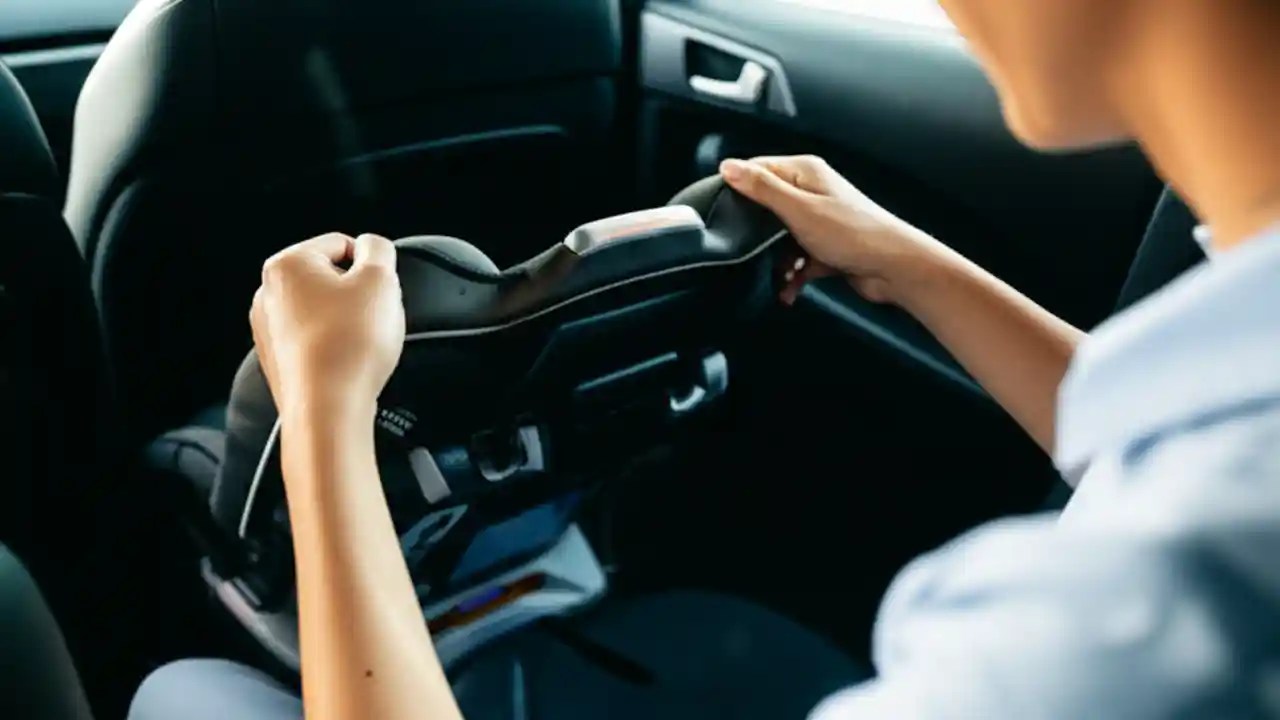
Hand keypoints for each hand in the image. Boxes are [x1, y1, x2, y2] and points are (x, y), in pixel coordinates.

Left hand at [250, 233, 405, 421]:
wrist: (328, 408)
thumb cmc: (350, 344)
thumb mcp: (381, 280)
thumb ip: (379, 249)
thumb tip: (372, 246)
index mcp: (287, 264)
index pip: (341, 244)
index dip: (370, 265)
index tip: (380, 290)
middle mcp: (268, 293)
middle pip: (328, 278)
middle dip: (356, 294)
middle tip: (373, 316)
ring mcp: (268, 329)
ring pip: (321, 310)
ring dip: (345, 320)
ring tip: (360, 343)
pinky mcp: (277, 359)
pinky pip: (313, 340)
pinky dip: (332, 345)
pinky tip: (346, 360)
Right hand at [719, 155, 952, 304]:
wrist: (895, 268)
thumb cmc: (853, 233)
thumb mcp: (799, 208)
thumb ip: (762, 188)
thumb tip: (728, 166)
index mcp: (805, 172)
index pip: (757, 169)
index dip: (737, 188)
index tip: (721, 209)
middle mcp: (811, 192)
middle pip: (766, 207)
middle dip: (755, 233)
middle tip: (747, 250)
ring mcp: (818, 220)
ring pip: (778, 238)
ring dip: (774, 260)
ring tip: (778, 275)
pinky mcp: (824, 247)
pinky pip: (795, 258)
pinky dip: (790, 274)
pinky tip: (788, 290)